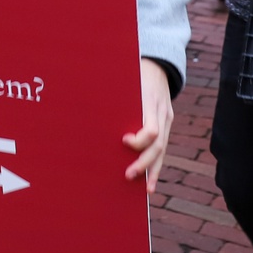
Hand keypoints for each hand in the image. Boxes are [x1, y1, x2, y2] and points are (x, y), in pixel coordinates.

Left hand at [124, 58, 173, 189]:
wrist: (159, 63)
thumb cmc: (135, 70)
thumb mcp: (126, 77)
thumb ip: (112, 91)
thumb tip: (84, 103)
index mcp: (150, 102)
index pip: (151, 129)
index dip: (139, 140)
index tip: (123, 141)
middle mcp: (162, 113)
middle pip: (158, 144)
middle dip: (144, 162)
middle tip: (128, 174)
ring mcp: (167, 119)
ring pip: (163, 150)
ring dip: (153, 170)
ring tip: (145, 189)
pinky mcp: (167, 123)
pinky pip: (164, 147)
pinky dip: (157, 165)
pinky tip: (151, 181)